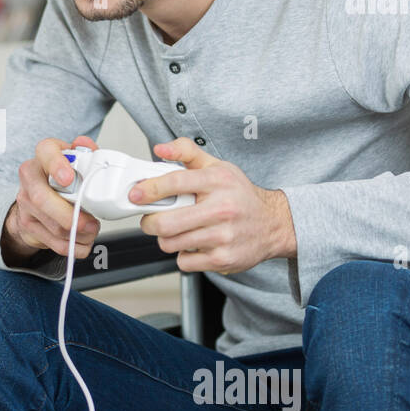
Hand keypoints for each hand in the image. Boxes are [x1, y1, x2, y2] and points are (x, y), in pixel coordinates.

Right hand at [2, 136, 102, 263]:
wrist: (36, 197)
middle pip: (42, 199)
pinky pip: (52, 241)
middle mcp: (30, 178)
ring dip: (78, 234)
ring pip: (51, 225)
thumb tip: (85, 144)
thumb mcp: (74, 159)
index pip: (46, 153)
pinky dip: (72, 246)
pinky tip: (82, 242)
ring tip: (92, 231)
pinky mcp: (28, 224)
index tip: (68, 178)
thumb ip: (85, 152)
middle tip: (91, 223)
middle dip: (70, 215)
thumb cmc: (59, 177)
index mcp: (43, 157)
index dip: (57, 165)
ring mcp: (26, 203)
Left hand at [132, 137, 294, 274]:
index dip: (149, 189)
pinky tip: (195, 244)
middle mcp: (222, 208)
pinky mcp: (223, 259)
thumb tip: (161, 149)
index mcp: (218, 181)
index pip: (175, 182)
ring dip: (166, 239)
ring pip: (171, 243)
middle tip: (152, 219)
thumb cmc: (240, 196)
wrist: (273, 224)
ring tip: (177, 230)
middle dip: (150, 222)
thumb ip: (187, 152)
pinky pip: (184, 261)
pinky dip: (183, 254)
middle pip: (166, 223)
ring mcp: (223, 236)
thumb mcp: (217, 166)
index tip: (135, 194)